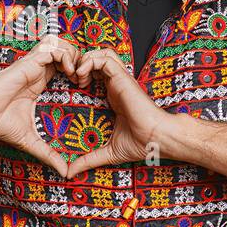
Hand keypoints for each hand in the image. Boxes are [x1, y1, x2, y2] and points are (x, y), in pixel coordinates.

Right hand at [0, 34, 80, 177]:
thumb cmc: (0, 123)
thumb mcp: (31, 141)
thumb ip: (49, 154)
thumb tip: (65, 173)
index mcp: (41, 82)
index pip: (66, 66)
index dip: (79, 72)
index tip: (84, 88)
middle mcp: (39, 70)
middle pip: (67, 50)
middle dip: (81, 60)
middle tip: (85, 80)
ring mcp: (34, 64)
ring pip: (61, 44)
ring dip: (75, 56)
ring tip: (78, 75)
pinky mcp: (29, 61)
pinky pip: (52, 48)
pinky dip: (65, 56)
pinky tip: (69, 72)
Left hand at [66, 48, 175, 177]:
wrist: (157, 139)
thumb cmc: (140, 144)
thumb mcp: (107, 152)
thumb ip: (87, 159)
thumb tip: (69, 173)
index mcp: (113, 96)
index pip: (95, 74)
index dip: (81, 75)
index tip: (70, 89)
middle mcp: (116, 85)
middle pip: (97, 59)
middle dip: (79, 64)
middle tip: (70, 79)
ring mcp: (120, 79)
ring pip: (101, 53)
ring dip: (85, 60)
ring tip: (76, 76)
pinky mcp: (123, 77)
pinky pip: (105, 58)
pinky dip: (90, 61)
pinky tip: (82, 76)